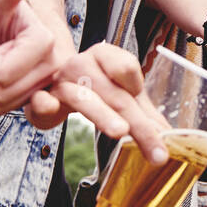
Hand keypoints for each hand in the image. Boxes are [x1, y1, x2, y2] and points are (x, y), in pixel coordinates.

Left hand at [0, 0, 58, 111]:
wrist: (0, 27)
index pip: (4, 73)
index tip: (2, 45)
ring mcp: (53, 83)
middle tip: (1, 54)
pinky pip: (17, 112)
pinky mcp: (48, 97)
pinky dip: (5, 99)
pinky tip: (12, 83)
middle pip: (5, 92)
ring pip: (7, 104)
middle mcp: (58, 64)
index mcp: (47, 41)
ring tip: (5, 64)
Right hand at [23, 44, 170, 164]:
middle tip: (158, 150)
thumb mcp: (119, 94)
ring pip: (84, 98)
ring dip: (104, 114)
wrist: (45, 78)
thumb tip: (167, 134)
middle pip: (115, 94)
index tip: (147, 115)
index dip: (137, 88)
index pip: (127, 68)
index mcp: (105, 56)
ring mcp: (60, 81)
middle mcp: (82, 64)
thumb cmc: (88, 85)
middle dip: (139, 125)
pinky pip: (41, 100)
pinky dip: (45, 104)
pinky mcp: (39, 98)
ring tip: (121, 131)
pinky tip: (50, 108)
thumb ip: (142, 112)